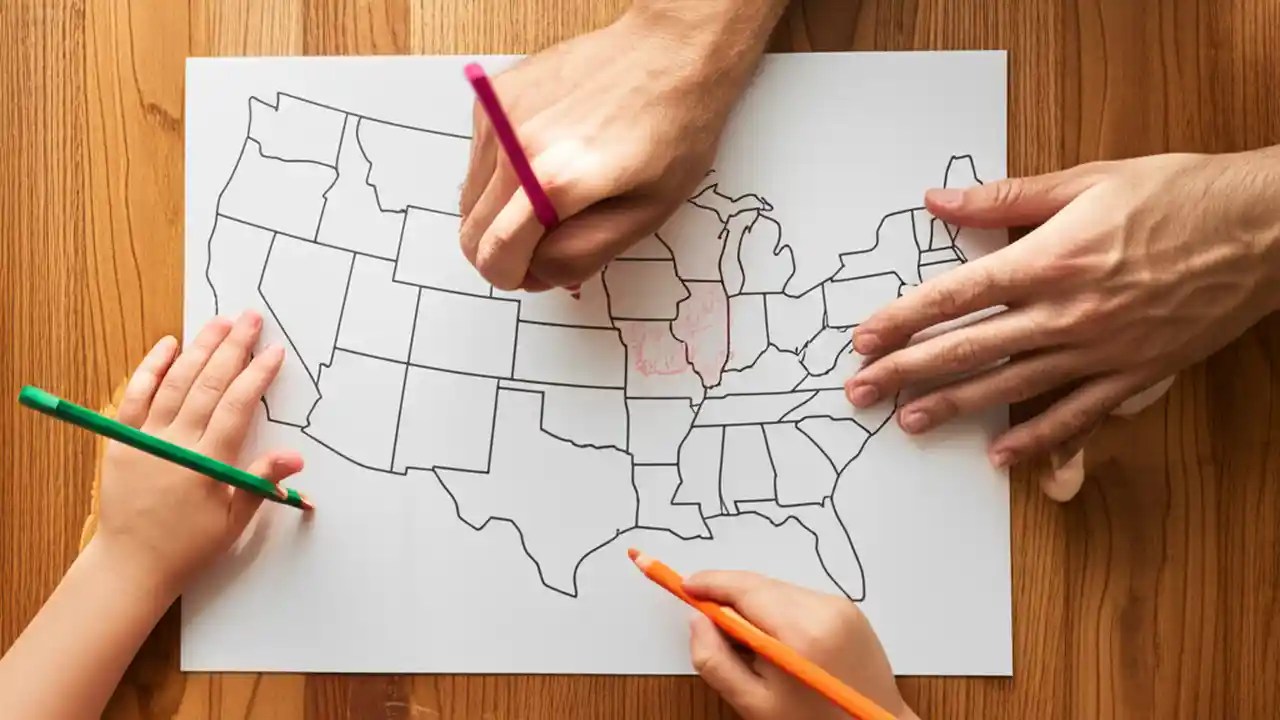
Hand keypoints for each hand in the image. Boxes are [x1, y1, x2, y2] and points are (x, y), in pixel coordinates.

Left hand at [96, 312, 302, 594]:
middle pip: (207, 385)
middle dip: (233, 348)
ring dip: (199, 349)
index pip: (236, 407)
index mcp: (205, 464)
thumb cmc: (188, 546)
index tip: (274, 352)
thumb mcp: (234, 521)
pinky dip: (150, 368)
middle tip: (250, 319)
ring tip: (219, 323)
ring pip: (175, 382)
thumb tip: (295, 457)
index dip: (257, 376)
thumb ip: (261, 482)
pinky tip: (168, 344)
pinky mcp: (121, 441)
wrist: (130, 565)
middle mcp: (174, 444)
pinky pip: (135, 396)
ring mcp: (144, 439)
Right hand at [459, 0, 784, 290]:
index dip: (512, 278)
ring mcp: (499, 116)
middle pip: (472, 232)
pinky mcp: (493, 96)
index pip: (495, 256)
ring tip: (552, 198)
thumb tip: (539, 274)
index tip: (531, 275)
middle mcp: (516, 147)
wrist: (668, 52)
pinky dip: (502, 175)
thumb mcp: (646, 213)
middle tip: (544, 245)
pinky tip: (544, 160)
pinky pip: (477, 161)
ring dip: (502, 213)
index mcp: (556, 182)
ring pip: (470, 199)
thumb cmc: (670, 128)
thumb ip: (585, 254)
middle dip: (502, 253)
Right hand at [685, 571, 914, 719]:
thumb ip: (716, 661)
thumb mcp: (754, 704)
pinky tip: (775, 639)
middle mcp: (824, 609)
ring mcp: (840, 606)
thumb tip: (697, 621)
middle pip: (761, 584)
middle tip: (706, 616)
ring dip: (754, 604)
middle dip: (729, 594)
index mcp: (800, 633)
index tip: (684, 585)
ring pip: (779, 589)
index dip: (710, 583)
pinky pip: (800, 597)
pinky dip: (779, 609)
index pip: (745, 589)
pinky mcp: (849, 608)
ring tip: (746, 640)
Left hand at [847, 148, 1279, 467]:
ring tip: (908, 422)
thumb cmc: (1177, 195)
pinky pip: (1075, 415)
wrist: (1265, 228)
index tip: (864, 339)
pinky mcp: (1133, 375)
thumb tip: (938, 199)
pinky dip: (1037, 439)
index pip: (955, 296)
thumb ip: (1004, 198)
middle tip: (860, 391)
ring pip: (1010, 387)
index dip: (902, 319)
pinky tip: (1001, 456)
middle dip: (906, 371)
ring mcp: (1099, 351)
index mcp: (1048, 260)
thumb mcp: (1085, 180)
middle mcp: (1065, 312)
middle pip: (967, 348)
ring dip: (953, 406)